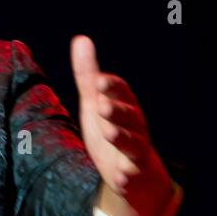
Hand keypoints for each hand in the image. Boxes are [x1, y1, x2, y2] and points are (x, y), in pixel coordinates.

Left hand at [70, 35, 175, 215]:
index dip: (112, 87)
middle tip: (101, 105)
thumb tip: (81, 39)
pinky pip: (132, 173)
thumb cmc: (113, 129)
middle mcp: (134, 126)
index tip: (99, 81)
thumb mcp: (95, 101)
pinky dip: (127, 175)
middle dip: (116, 110)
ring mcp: (136, 150)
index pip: (122, 92)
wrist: (134, 174)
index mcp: (125, 105)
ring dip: (121, 137)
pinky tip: (121, 176)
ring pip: (132, 143)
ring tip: (109, 133)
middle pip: (129, 116)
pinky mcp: (133, 172)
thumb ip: (88, 75)